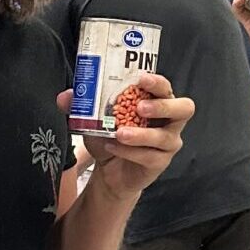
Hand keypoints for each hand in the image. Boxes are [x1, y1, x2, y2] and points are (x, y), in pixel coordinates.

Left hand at [62, 73, 193, 201]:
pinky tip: (113, 147)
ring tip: (120, 133)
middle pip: (184, 109)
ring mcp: (168, 143)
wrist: (109, 170)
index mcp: (157, 103)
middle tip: (140, 107)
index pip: (166, 88)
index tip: (142, 78)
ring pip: (165, 137)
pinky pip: (150, 157)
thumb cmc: (110, 136)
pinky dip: (130, 152)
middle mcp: (169, 121)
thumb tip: (66, 96)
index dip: (158, 82)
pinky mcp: (160, 162)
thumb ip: (81, 105)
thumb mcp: (93, 119)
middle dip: (163, 106)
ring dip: (142, 134)